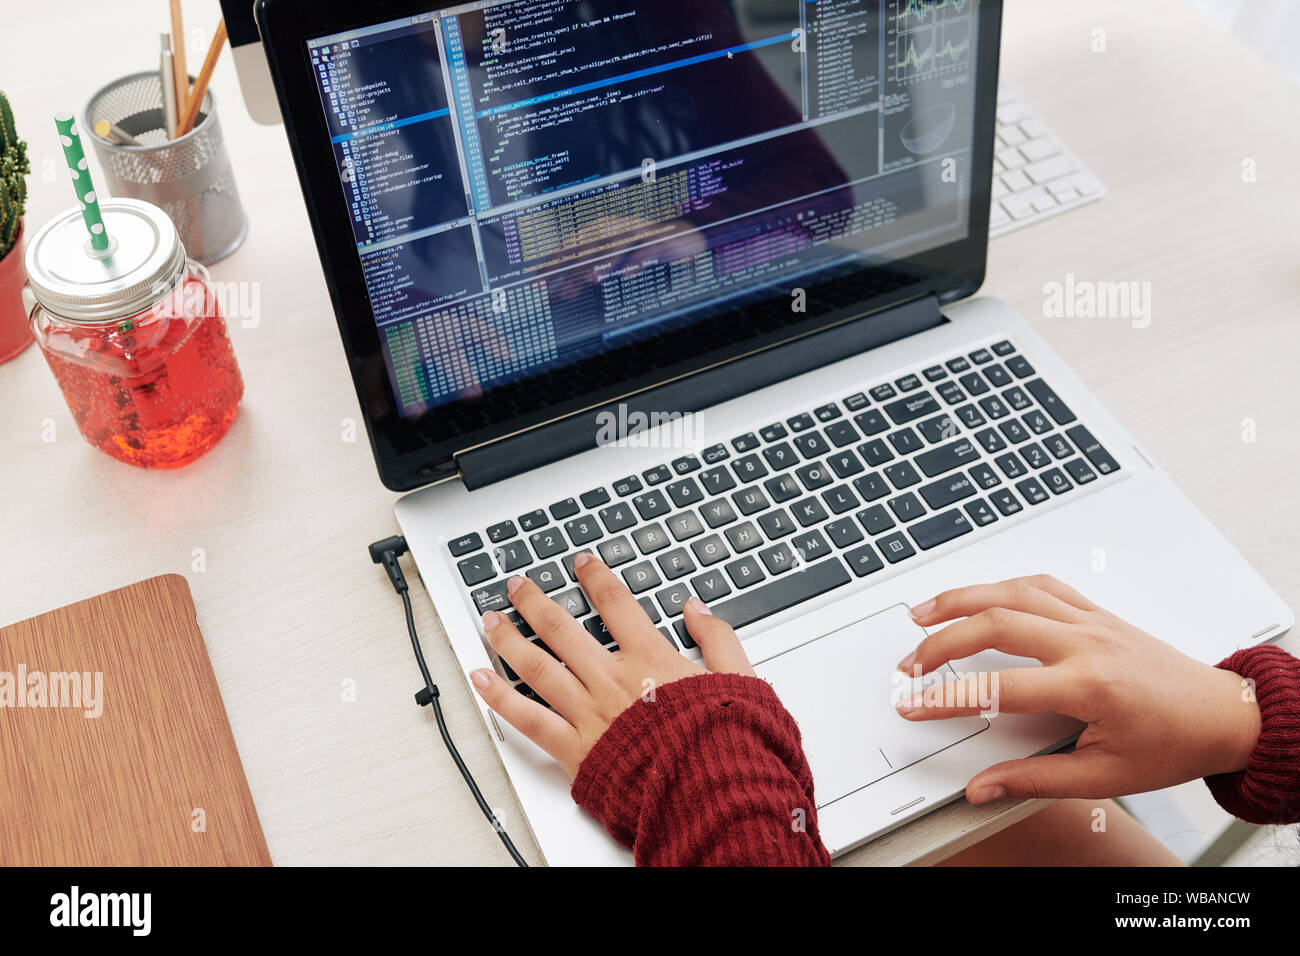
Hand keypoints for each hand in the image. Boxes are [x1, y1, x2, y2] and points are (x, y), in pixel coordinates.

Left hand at [469, 552, 754, 776]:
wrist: (709, 794)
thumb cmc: (723, 743)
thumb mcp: (739, 680)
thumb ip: (719, 639)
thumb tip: (697, 608)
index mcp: (651, 659)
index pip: (615, 603)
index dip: (595, 577)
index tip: (581, 563)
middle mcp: (612, 680)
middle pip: (562, 628)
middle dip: (534, 601)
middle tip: (516, 585)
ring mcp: (589, 714)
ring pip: (536, 666)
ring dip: (508, 639)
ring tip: (490, 621)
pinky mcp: (574, 750)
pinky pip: (527, 718)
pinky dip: (498, 697)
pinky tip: (479, 679)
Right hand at [896, 574, 1261, 803]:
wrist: (1223, 715)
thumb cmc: (1173, 744)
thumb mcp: (1105, 777)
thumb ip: (1035, 780)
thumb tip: (984, 788)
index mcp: (1087, 686)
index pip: (997, 688)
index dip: (946, 698)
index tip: (914, 705)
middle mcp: (1086, 643)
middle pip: (994, 624)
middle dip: (940, 641)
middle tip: (910, 664)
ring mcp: (1091, 620)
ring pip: (1012, 593)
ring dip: (961, 599)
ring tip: (923, 614)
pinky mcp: (1096, 611)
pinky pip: (1041, 584)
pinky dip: (1002, 585)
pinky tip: (979, 595)